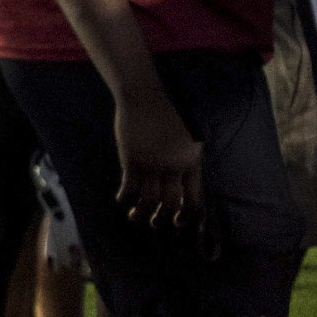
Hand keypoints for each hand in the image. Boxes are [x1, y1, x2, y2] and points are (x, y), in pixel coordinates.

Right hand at [112, 93, 204, 228]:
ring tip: (135, 216)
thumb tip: (179, 177)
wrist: (147, 93)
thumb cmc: (168, 109)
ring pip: (150, 200)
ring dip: (142, 213)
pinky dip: (125, 198)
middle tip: (155, 223)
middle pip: (171, 203)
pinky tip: (121, 200)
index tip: (178, 222)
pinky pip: (130, 187)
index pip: (195, 199)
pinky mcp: (132, 158)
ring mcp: (152, 163)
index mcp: (191, 163)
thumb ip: (185, 157)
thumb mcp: (188, 135)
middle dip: (163, 218)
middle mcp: (173, 167)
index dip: (188, 216)